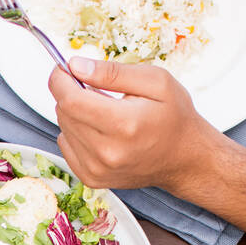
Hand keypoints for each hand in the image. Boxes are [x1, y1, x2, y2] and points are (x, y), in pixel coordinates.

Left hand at [49, 58, 220, 197]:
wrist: (185, 158)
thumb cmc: (175, 117)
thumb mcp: (155, 81)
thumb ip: (113, 72)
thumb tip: (77, 66)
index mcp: (124, 124)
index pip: (70, 99)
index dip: (60, 79)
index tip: (63, 68)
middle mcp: (107, 152)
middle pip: (64, 113)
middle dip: (70, 93)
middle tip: (93, 87)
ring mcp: (98, 169)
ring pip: (63, 129)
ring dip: (75, 114)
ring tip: (103, 111)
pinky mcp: (92, 178)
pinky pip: (66, 147)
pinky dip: (75, 133)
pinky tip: (98, 130)